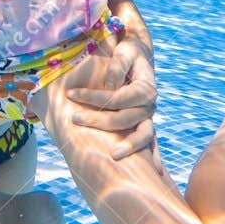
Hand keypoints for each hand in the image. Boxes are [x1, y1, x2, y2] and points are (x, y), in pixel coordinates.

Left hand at [66, 35, 157, 159]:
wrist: (139, 55)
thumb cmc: (129, 52)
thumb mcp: (124, 51)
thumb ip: (118, 65)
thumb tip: (110, 85)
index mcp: (145, 87)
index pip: (118, 97)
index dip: (95, 97)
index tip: (70, 93)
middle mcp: (149, 104)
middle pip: (125, 118)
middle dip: (98, 120)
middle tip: (73, 118)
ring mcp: (147, 116)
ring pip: (142, 135)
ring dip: (129, 146)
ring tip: (112, 155)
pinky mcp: (144, 123)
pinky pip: (150, 142)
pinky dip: (152, 156)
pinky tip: (154, 173)